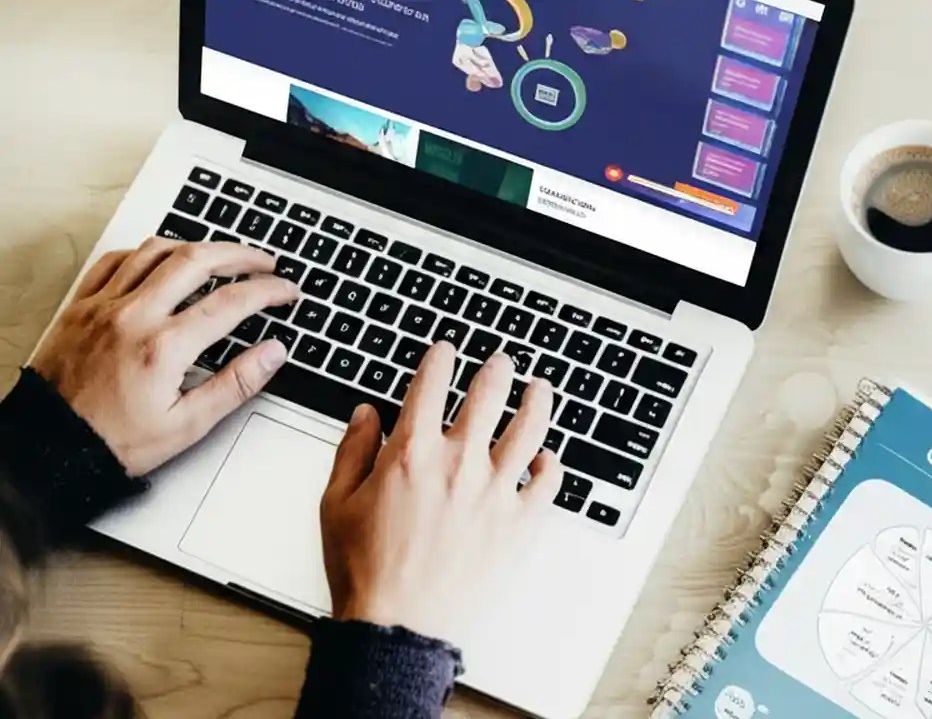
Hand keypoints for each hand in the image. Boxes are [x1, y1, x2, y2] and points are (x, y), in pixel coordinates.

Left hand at [30, 238, 299, 475]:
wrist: (52, 447)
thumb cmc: (114, 441)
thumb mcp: (188, 425)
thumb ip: (236, 384)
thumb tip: (272, 353)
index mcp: (164, 348)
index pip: (231, 302)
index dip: (268, 290)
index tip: (286, 291)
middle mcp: (133, 316)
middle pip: (197, 260)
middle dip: (240, 255)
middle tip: (264, 262)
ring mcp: (104, 306)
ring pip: (156, 250)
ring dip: (197, 247)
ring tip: (220, 255)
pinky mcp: (82, 306)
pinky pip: (116, 260)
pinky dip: (146, 252)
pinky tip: (163, 260)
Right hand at [320, 342, 561, 643]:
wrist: (397, 626)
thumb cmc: (364, 571)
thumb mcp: (335, 503)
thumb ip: (353, 450)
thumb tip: (367, 413)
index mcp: (411, 452)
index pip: (431, 383)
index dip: (440, 358)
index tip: (445, 351)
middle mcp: (459, 463)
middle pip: (489, 393)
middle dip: (497, 370)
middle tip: (502, 362)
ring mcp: (495, 491)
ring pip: (530, 427)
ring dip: (537, 400)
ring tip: (539, 388)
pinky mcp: (519, 523)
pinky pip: (548, 482)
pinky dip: (550, 464)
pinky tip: (545, 457)